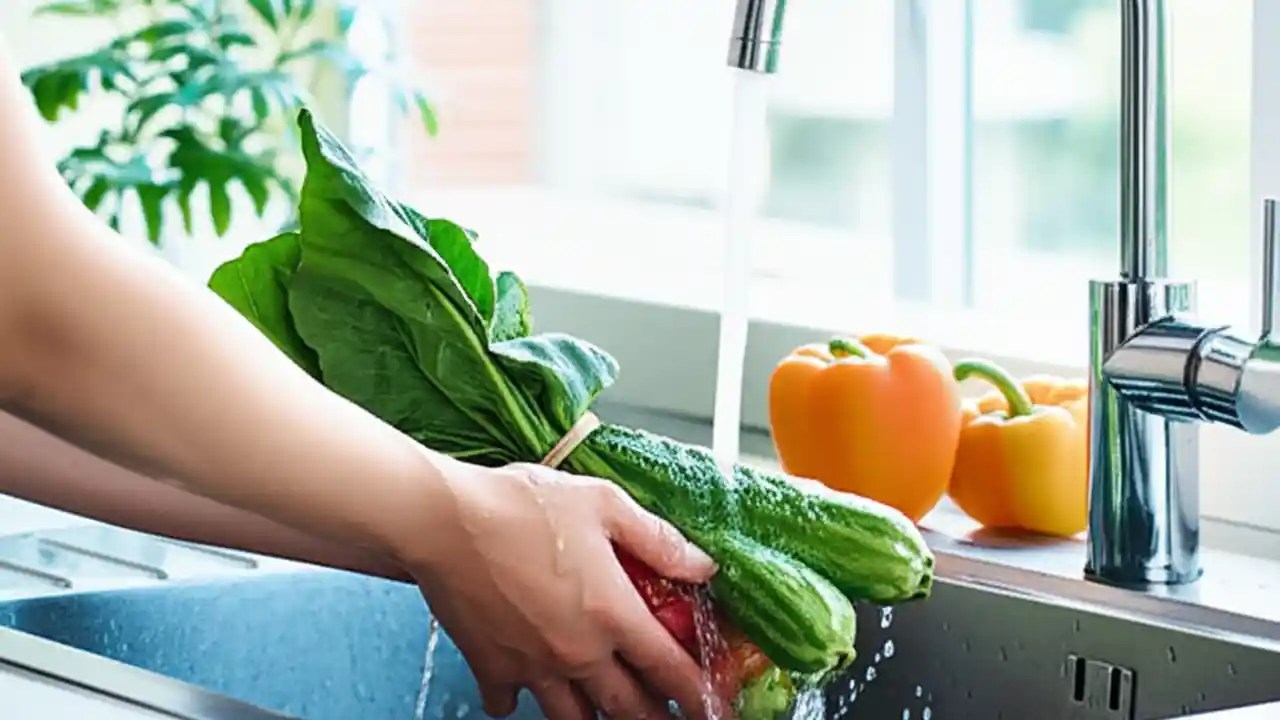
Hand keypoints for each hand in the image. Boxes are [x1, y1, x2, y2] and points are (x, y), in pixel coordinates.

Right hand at [404, 460, 721, 719]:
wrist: (442, 520)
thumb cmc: (518, 505)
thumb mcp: (602, 504)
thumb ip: (657, 539)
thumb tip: (702, 565)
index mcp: (612, 613)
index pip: (670, 668)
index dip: (697, 692)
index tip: (712, 705)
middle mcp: (577, 651)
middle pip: (627, 707)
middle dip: (653, 717)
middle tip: (667, 718)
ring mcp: (533, 665)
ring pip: (574, 717)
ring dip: (596, 719)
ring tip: (608, 715)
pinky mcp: (492, 666)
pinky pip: (511, 705)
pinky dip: (521, 704)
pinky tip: (527, 691)